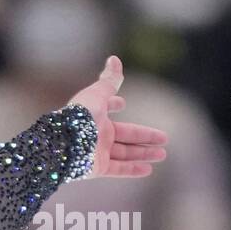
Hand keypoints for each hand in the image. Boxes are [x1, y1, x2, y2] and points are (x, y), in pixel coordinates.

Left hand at [67, 55, 167, 179]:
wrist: (65, 142)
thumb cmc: (80, 116)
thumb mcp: (97, 94)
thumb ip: (109, 81)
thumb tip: (114, 59)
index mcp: (94, 115)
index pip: (107, 109)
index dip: (113, 104)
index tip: (122, 103)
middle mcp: (96, 135)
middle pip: (125, 136)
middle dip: (144, 137)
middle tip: (165, 138)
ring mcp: (97, 152)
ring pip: (125, 153)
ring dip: (144, 154)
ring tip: (163, 154)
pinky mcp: (97, 168)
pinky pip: (118, 169)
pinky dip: (133, 170)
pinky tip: (148, 170)